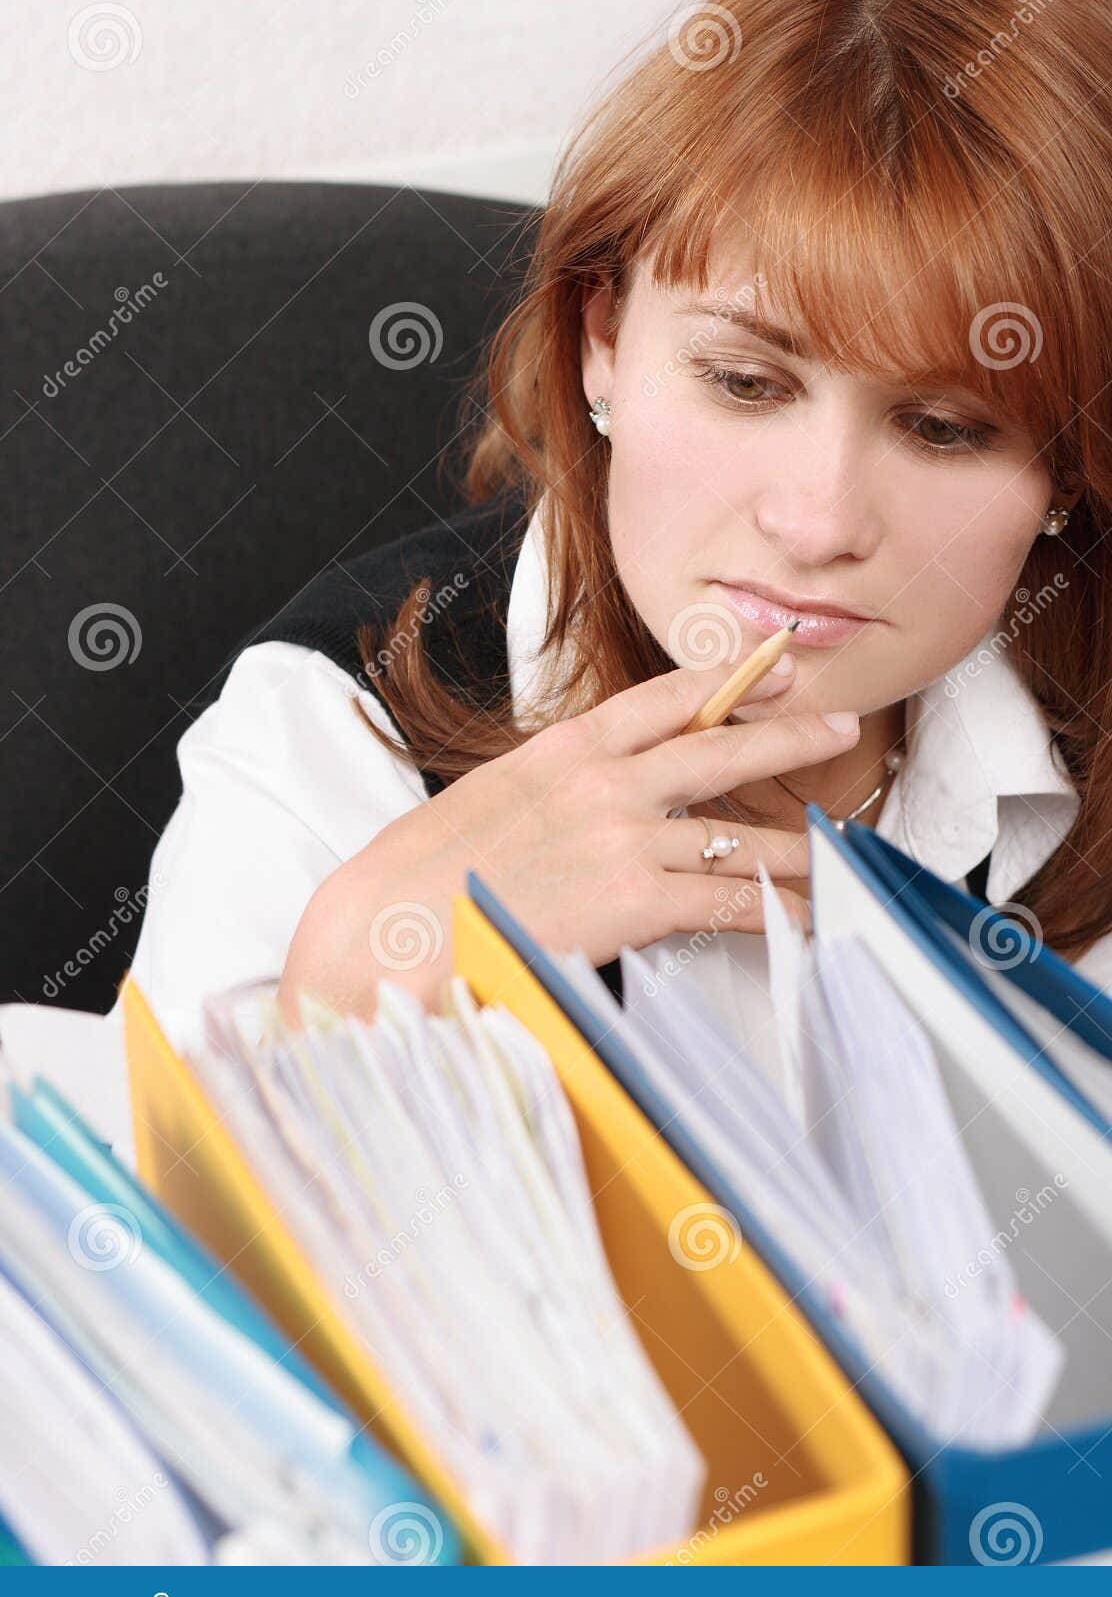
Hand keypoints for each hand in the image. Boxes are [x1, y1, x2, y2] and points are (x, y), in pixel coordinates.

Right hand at [277, 655, 858, 1020]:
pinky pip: (725, 902)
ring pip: (736, 836)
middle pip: (719, 749)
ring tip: (838, 849)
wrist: (387, 929)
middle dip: (788, 735)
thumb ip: (551, 792)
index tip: (770, 668)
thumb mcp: (487, 801)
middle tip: (836, 725)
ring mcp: (623, 838)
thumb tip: (587, 804)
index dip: (727, 680)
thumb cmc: (419, 876)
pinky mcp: (634, 900)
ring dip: (795, 846)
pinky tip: (799, 913)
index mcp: (563, 748)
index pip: (662, 698)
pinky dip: (772, 910)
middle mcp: (603, 781)